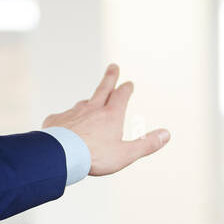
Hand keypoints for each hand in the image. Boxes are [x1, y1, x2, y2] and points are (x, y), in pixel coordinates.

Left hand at [42, 63, 169, 175]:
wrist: (60, 155)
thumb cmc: (94, 156)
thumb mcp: (126, 154)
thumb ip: (146, 144)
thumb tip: (166, 134)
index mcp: (111, 115)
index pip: (121, 96)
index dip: (126, 89)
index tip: (129, 83)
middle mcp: (92, 109)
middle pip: (102, 89)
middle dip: (110, 77)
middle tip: (113, 66)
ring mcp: (73, 113)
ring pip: (83, 103)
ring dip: (89, 101)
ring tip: (90, 102)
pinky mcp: (57, 120)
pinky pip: (64, 116)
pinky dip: (68, 118)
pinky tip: (67, 124)